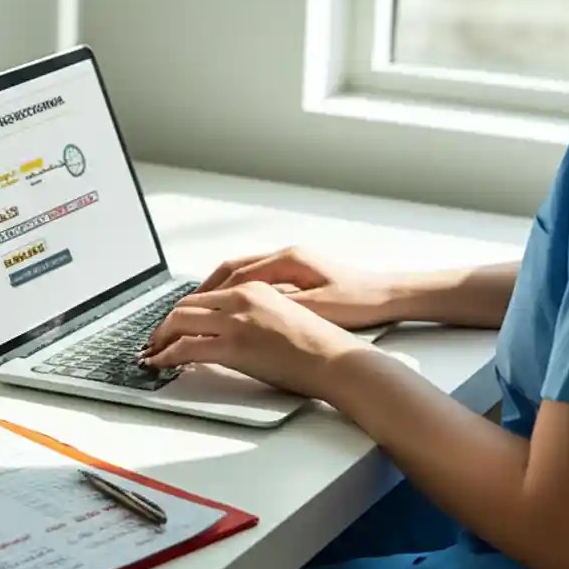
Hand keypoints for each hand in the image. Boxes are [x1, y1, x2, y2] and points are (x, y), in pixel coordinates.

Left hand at [141, 282, 370, 399]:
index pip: (205, 293)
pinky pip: (186, 348)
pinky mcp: (233, 346)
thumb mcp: (284, 314)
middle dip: (165, 323)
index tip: (174, 322)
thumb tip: (232, 328)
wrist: (335, 360)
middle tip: (155, 339)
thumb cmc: (318, 346)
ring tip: (153, 352)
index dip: (183, 309)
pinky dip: (166, 356)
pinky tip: (160, 363)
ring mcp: (236, 320)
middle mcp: (242, 297)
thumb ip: (255, 313)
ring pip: (180, 321)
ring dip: (160, 338)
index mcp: (255, 287)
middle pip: (186, 304)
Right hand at [195, 247, 397, 329]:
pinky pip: (254, 276)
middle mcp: (286, 255)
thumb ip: (281, 306)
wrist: (387, 295)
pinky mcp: (295, 272)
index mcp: (289, 260)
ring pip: (240, 270)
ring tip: (196, 310)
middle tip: (181, 311)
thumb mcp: (318, 307)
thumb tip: (244, 310)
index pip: (236, 275)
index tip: (189, 312)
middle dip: (204, 290)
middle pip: (232, 268)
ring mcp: (290, 262)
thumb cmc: (358, 301)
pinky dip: (234, 289)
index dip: (209, 296)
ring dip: (216, 288)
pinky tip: (227, 307)